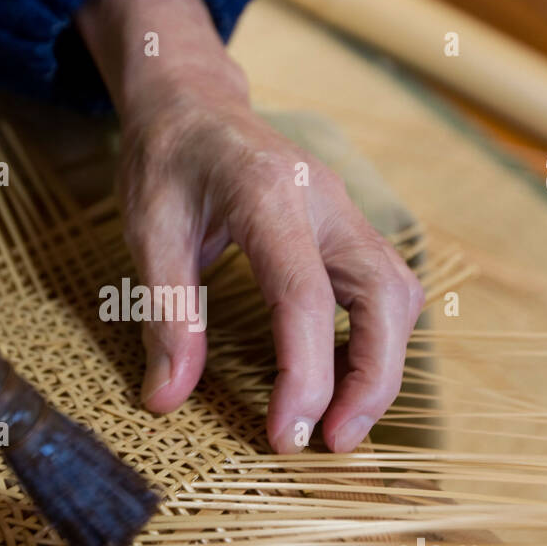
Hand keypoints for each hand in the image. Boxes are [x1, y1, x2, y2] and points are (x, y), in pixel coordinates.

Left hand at [77, 0, 423, 453]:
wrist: (192, 101)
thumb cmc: (165, 160)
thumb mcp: (147, 232)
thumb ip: (164, 314)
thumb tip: (165, 400)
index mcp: (267, 193)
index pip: (304, 296)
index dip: (305, 374)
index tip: (287, 436)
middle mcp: (324, 200)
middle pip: (386, 293)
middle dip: (373, 378)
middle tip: (332, 443)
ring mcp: (345, 210)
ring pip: (399, 292)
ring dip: (383, 365)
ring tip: (339, 425)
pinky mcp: (348, 227)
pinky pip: (385, 288)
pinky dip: (376, 341)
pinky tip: (343, 380)